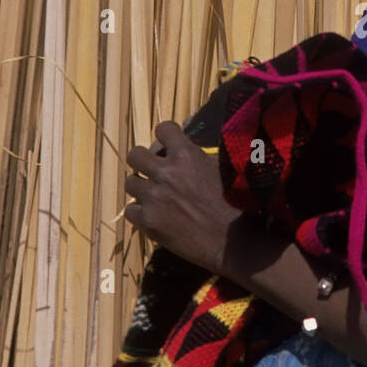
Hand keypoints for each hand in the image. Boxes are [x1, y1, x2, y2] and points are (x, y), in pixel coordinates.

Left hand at [124, 120, 239, 272]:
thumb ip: (203, 149)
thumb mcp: (223, 168)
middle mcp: (165, 173)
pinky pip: (130, 210)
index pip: (163, 129)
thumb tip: (190, 124)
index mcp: (186, 155)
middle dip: (143, 161)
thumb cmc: (236, 203)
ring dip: (142, 187)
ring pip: (130, 182)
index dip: (166, 136)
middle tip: (154, 171)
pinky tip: (155, 216)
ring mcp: (154, 197)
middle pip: (135, 155)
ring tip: (156, 196)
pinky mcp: (149, 221)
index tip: (170, 145)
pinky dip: (141, 213)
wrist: (233, 241)